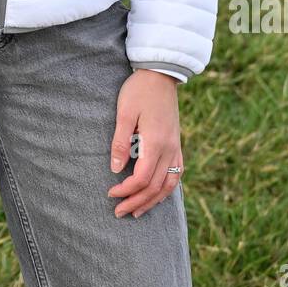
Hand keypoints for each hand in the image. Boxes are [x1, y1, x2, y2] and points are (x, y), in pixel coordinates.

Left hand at [107, 69, 183, 217]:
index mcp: (156, 142)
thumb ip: (120, 142)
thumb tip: (115, 170)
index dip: (126, 191)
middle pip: (155, 187)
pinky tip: (157, 194)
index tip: (110, 194)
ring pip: (168, 184)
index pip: (141, 178)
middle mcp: (170, 149)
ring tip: (137, 212)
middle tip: (118, 212)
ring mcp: (176, 147)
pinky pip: (176, 174)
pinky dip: (166, 189)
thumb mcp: (124, 112)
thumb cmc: (139, 90)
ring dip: (153, 201)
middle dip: (136, 202)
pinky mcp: (177, 143)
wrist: (161, 74)